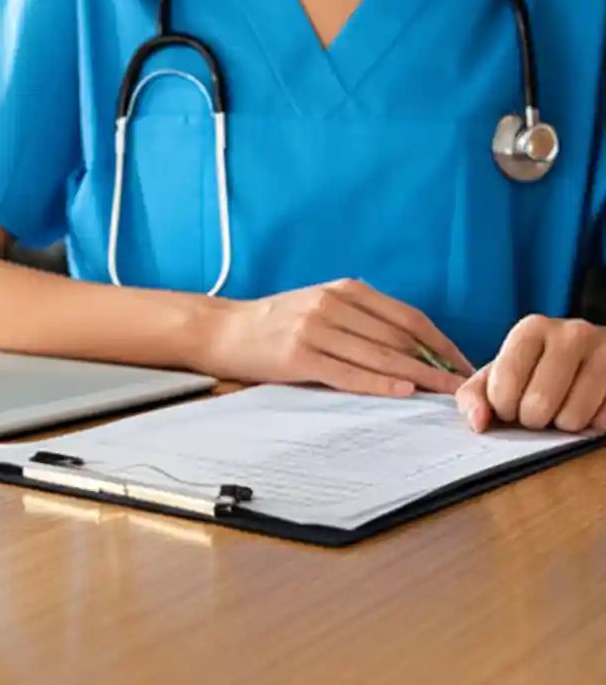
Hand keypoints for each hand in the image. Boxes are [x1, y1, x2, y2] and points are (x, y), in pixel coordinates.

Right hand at [208, 278, 473, 395]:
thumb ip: (359, 318)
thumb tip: (409, 347)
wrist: (221, 329)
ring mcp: (315, 329)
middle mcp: (333, 304)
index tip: (462, 362)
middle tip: (463, 385)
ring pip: (379, 355)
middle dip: (436, 363)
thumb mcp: (319, 305)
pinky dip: (379, 382)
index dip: (440, 342)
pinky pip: (348, 372)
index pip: (408, 317)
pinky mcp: (298, 355)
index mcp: (345, 290)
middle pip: (399, 337)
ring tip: (442, 394)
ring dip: (417, 376)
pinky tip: (402, 391)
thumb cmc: (272, 323)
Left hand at [455, 315, 605, 432]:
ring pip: (573, 418)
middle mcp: (572, 332)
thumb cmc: (535, 371)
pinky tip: (590, 408)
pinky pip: (603, 422)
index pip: (504, 386)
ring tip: (563, 408)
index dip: (503, 409)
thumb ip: (474, 397)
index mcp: (532, 329)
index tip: (509, 405)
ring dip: (562, 426)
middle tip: (538, 410)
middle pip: (538, 405)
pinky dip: (592, 426)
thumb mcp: (498, 376)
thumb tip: (478, 423)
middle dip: (532, 420)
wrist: (589, 359)